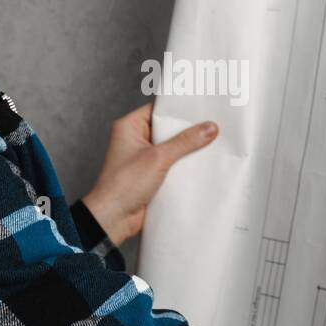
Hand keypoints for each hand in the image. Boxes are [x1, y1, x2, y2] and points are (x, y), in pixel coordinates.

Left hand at [80, 102, 217, 245]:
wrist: (113, 218)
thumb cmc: (123, 185)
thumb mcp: (158, 158)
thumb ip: (185, 142)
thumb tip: (208, 128)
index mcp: (129, 127)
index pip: (158, 110)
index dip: (178, 109)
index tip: (201, 107)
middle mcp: (135, 140)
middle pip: (167, 129)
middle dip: (187, 131)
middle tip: (212, 125)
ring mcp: (143, 158)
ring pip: (171, 148)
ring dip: (187, 150)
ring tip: (212, 143)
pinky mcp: (150, 175)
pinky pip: (171, 165)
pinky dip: (183, 165)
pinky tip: (201, 164)